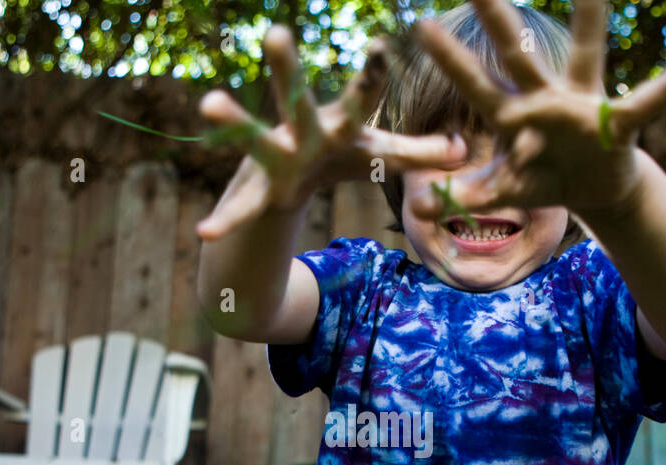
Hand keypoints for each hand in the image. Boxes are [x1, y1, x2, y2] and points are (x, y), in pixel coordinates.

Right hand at [197, 25, 468, 239]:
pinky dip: (226, 220)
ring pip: (254, 136)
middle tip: (274, 30)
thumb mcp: (381, 157)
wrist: (293, 182)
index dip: (371, 74)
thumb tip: (461, 147)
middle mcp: (304, 131)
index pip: (360, 95)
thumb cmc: (342, 158)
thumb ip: (418, 152)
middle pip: (297, 97)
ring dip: (234, 121)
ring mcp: (276, 157)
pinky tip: (204, 233)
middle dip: (287, 68)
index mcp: (341, 124)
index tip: (379, 44)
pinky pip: (241, 208)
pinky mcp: (259, 190)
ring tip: (208, 102)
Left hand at [407, 0, 665, 223]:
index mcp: (512, 113)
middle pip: (516, 52)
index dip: (449, 56)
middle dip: (497, 17)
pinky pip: (646, 102)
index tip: (420, 22)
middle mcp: (545, 96)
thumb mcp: (503, 191)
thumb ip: (463, 196)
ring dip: (591, 16)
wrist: (592, 190)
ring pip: (586, 52)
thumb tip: (414, 212)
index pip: (474, 80)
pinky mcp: (617, 123)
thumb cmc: (544, 179)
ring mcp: (582, 104)